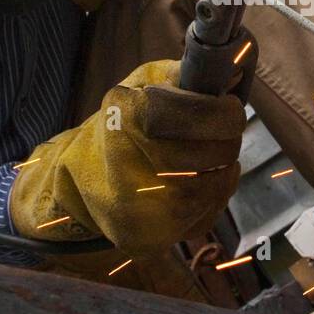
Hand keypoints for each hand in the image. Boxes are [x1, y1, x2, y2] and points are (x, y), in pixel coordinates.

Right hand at [9, 60, 245, 254]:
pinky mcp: (144, 238)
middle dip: (227, 142)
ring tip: (209, 159)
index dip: (227, 113)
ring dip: (223, 171)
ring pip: (214, 188)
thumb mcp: (142, 83)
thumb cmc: (118, 123)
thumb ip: (186, 75)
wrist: (76, 179)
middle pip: (215, 154)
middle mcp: (128, 164)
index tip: (230, 109)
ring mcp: (136, 208)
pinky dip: (211, 199)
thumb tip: (237, 74)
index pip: (203, 115)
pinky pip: (202, 217)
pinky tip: (197, 184)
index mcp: (126, 116)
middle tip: (220, 135)